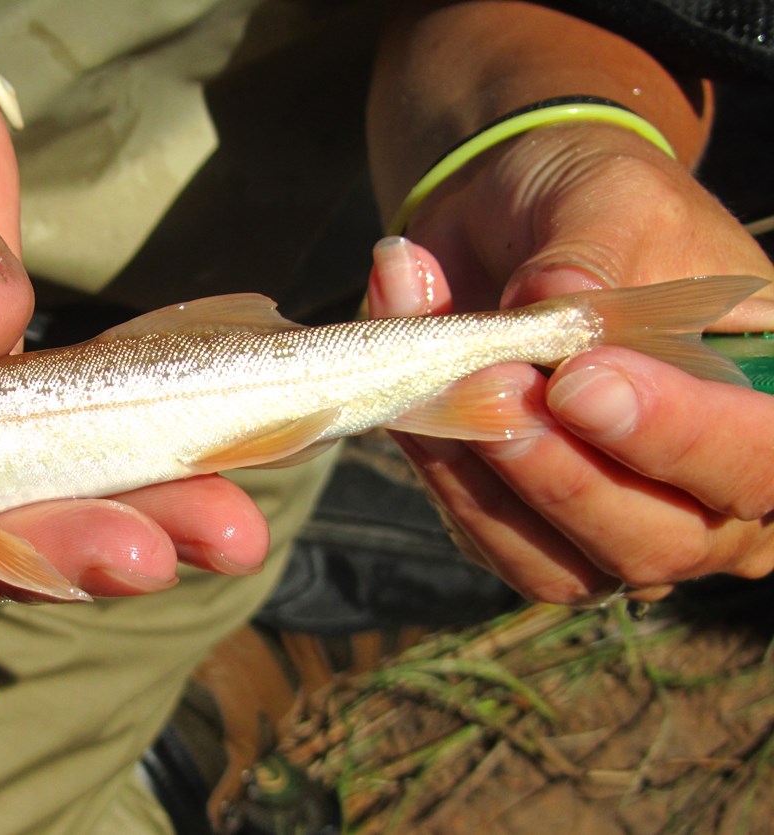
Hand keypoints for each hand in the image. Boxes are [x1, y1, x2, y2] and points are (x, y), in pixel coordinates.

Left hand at [369, 123, 773, 603]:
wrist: (509, 221)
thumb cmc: (590, 204)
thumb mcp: (609, 194)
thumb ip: (592, 254)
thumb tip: (547, 305)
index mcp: (768, 396)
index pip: (763, 457)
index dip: (680, 435)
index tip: (579, 383)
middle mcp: (710, 489)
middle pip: (659, 540)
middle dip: (562, 471)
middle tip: (493, 386)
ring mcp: (618, 524)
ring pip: (564, 566)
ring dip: (484, 474)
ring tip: (436, 374)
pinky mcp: (529, 530)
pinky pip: (486, 540)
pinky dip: (439, 471)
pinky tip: (411, 399)